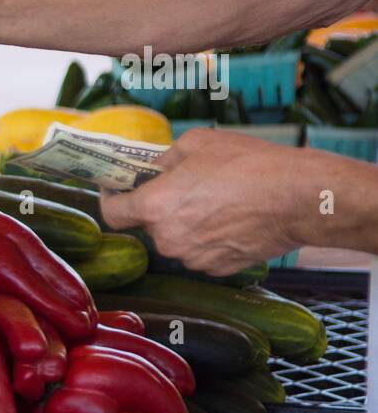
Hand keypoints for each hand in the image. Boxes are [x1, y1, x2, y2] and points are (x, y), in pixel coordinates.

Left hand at [100, 129, 311, 275]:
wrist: (300, 198)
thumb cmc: (250, 164)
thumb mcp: (197, 144)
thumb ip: (163, 159)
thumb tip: (150, 169)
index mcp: (156, 206)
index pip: (112, 213)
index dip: (111, 199)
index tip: (116, 189)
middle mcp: (168, 238)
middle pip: (147, 225)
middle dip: (158, 207)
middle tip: (182, 187)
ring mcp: (192, 257)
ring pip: (175, 239)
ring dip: (184, 222)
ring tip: (214, 200)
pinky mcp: (216, 269)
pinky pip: (199, 251)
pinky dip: (207, 238)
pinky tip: (229, 218)